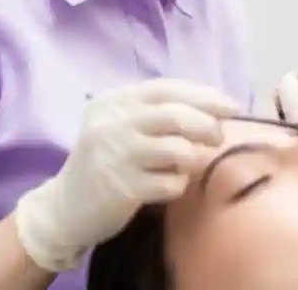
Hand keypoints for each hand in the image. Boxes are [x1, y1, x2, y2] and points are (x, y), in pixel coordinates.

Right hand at [14, 78, 238, 271]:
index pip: (168, 89)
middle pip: (176, 116)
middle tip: (217, 137)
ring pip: (179, 150)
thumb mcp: (122, 124)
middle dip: (207, 125)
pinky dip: (177, 185)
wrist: (65, 207)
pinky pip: (172, 183)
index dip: (205, 95)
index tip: (232, 106)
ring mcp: (116, 156)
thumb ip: (158, 111)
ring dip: (190, 159)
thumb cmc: (106, 160)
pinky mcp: (122, 188)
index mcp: (114, 100)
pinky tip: (164, 186)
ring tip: (180, 166)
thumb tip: (216, 108)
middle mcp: (112, 123)